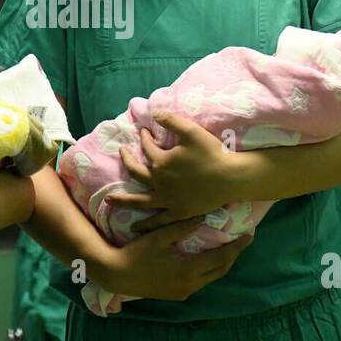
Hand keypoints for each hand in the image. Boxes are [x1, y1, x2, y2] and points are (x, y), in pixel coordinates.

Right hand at [91, 219, 253, 301]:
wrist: (115, 275)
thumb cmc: (136, 253)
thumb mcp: (159, 236)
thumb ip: (182, 227)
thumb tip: (203, 216)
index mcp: (189, 271)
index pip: (221, 258)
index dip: (236, 247)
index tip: (249, 236)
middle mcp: (190, 285)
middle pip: (220, 270)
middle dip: (233, 256)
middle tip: (243, 241)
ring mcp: (183, 292)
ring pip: (211, 277)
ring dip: (222, 263)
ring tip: (229, 248)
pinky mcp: (176, 294)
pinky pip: (200, 281)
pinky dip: (209, 269)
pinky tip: (208, 259)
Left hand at [106, 112, 239, 230]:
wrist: (231, 177)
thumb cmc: (212, 152)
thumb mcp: (191, 131)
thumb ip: (171, 121)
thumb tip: (154, 113)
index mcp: (161, 162)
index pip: (147, 148)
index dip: (144, 138)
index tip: (144, 132)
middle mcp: (159, 181)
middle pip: (136, 172)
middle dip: (127, 160)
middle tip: (122, 153)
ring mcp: (167, 199)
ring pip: (140, 200)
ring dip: (123, 199)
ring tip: (110, 200)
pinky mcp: (178, 212)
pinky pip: (158, 220)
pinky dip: (147, 224)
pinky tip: (136, 228)